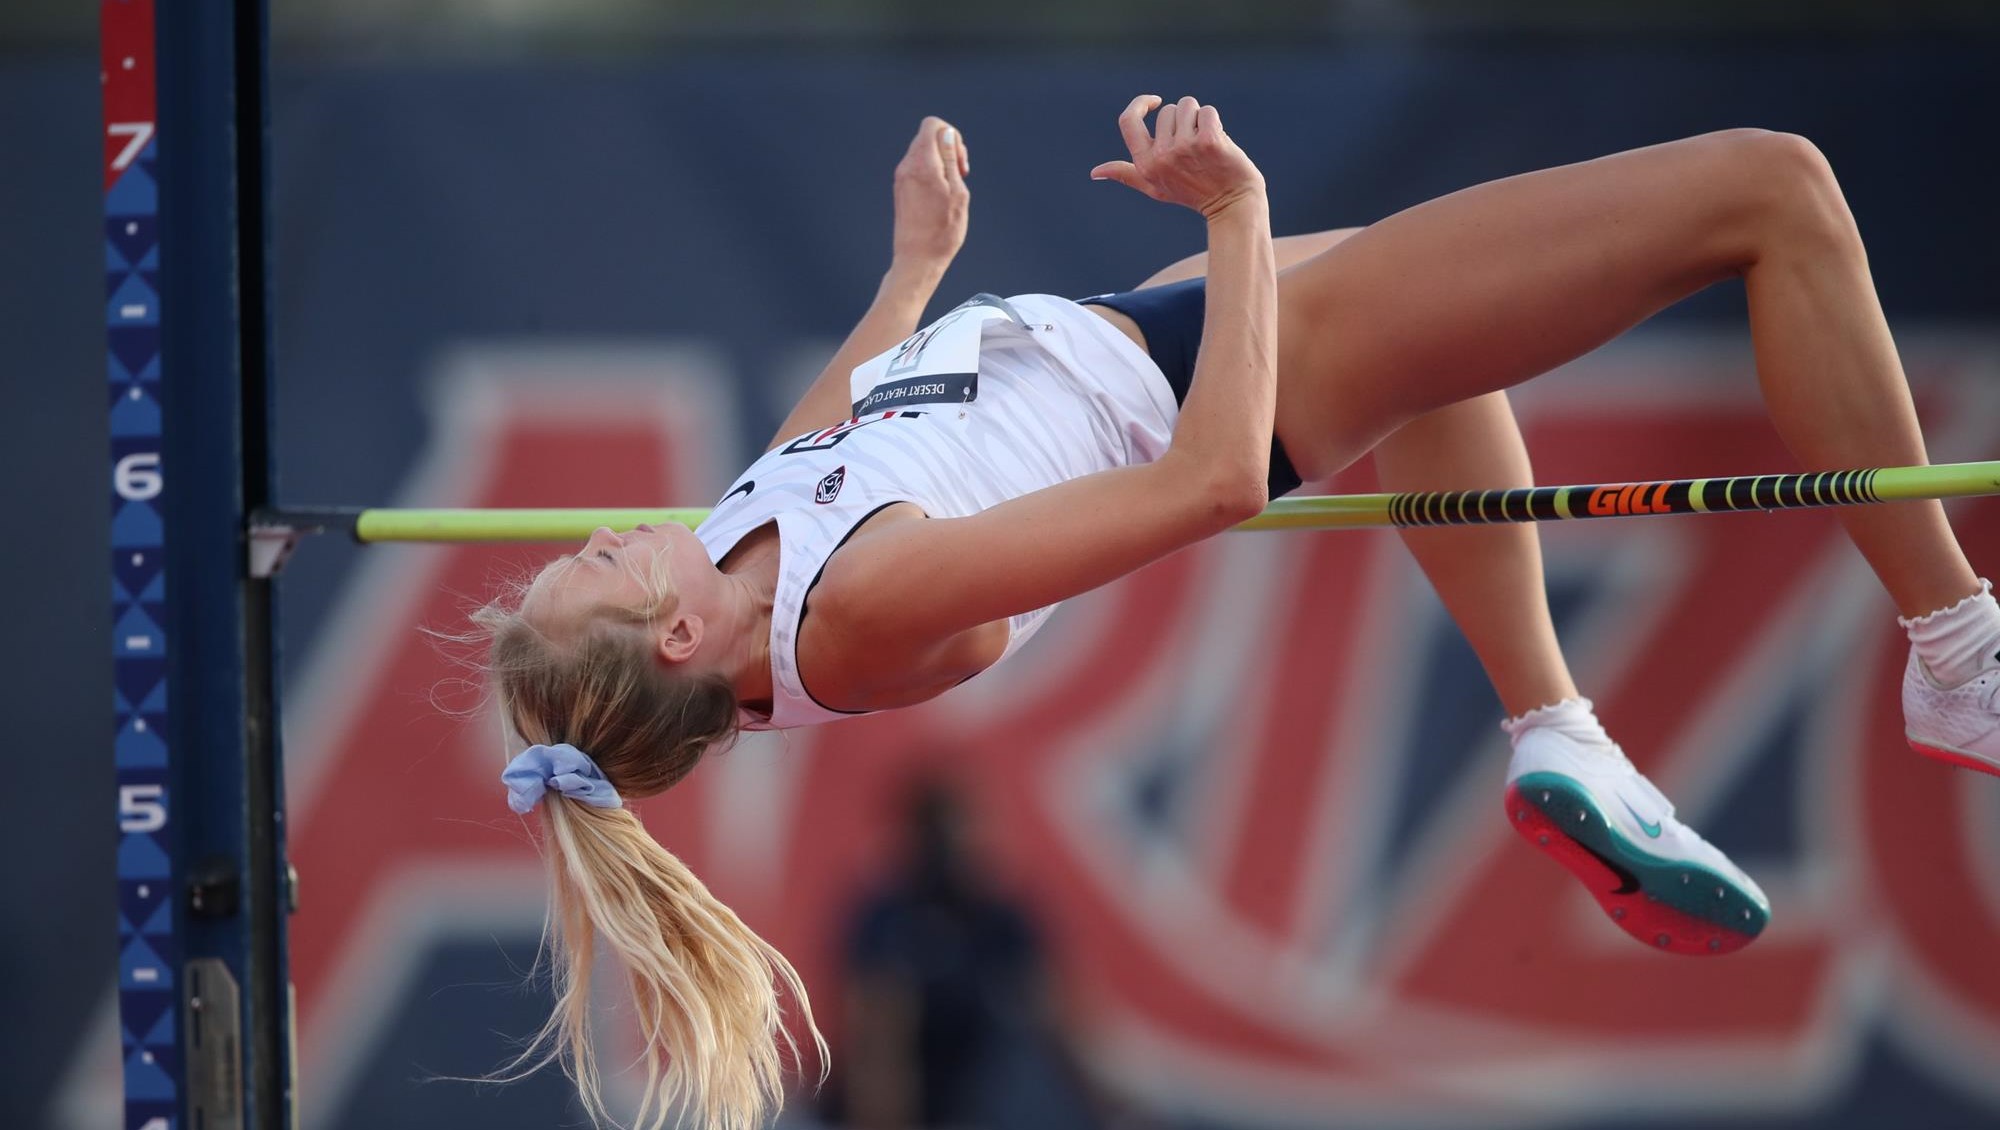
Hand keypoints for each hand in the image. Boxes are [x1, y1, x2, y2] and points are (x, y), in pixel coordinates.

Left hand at [891, 116, 970, 266]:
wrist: (918, 259)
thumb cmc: (942, 231)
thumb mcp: (957, 192)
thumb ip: (951, 159)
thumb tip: (946, 133)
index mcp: (923, 163)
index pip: (932, 124)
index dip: (951, 134)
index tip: (959, 160)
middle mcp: (907, 166)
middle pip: (928, 137)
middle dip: (948, 148)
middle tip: (961, 173)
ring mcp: (901, 177)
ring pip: (923, 152)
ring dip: (941, 162)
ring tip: (952, 186)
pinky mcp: (901, 188)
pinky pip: (918, 167)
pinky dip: (932, 173)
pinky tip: (941, 195)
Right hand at [1089, 95, 1264, 220]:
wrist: (1232, 205)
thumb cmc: (1192, 194)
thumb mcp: (1154, 187)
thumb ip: (1127, 174)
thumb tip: (1095, 173)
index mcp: (1145, 164)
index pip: (1128, 121)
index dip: (1140, 104)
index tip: (1155, 101)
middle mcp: (1162, 156)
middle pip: (1167, 111)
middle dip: (1183, 120)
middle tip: (1194, 148)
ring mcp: (1186, 148)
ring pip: (1188, 106)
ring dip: (1199, 119)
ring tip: (1206, 145)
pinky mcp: (1209, 141)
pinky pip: (1207, 112)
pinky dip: (1215, 122)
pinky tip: (1220, 143)